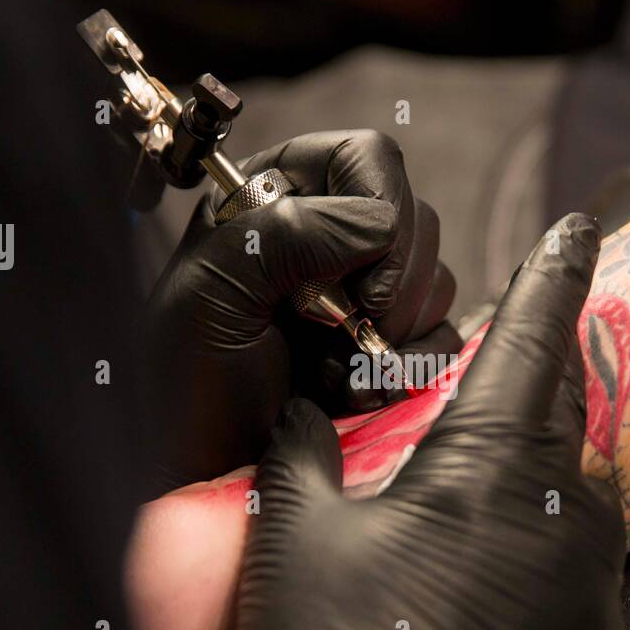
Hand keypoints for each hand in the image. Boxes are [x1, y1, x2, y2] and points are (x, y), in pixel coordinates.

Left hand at [143, 129, 458, 488]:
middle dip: (392, 287)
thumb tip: (382, 224)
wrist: (202, 472)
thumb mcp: (214, 291)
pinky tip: (351, 392)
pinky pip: (443, 336)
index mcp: (277, 196)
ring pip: (435, 279)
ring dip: (395, 335)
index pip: (367, 158)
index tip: (361, 284)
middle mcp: (327, 236)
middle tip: (345, 334)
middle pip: (416, 219)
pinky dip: (409, 369)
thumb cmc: (186, 383)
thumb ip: (286, 234)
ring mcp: (364, 293)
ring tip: (330, 370)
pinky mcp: (390, 347)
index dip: (382, 208)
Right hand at [218, 214, 627, 629]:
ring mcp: (594, 595)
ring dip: (529, 493)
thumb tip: (304, 416)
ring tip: (464, 524)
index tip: (582, 225)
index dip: (555, 272)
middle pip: (560, 418)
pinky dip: (540, 569)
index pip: (534, 338)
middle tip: (482, 396)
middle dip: (529, 390)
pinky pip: (581, 582)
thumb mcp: (291, 534)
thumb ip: (303, 450)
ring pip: (572, 505)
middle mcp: (563, 519)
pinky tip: (480, 607)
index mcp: (488, 468)